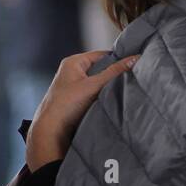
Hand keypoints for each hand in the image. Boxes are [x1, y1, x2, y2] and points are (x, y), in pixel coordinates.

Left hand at [25, 50, 137, 170]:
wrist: (51, 130)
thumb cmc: (67, 104)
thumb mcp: (93, 86)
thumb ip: (114, 72)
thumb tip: (134, 59)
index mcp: (73, 62)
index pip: (101, 55)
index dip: (117, 59)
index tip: (134, 63)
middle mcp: (72, 71)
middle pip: (100, 69)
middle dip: (114, 74)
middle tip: (132, 78)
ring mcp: (73, 86)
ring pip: (98, 82)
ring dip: (108, 87)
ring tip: (125, 90)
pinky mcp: (75, 99)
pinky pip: (94, 93)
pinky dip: (103, 96)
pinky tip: (113, 100)